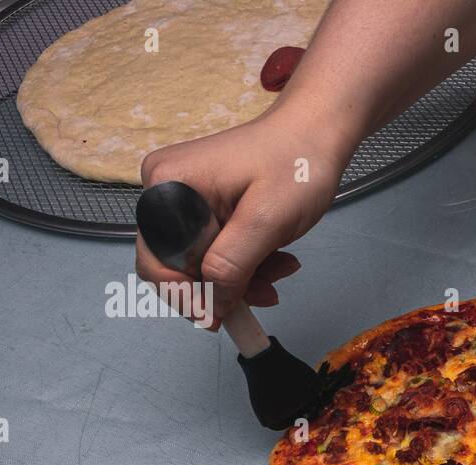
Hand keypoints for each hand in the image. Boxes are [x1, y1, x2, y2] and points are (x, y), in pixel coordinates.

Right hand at [135, 107, 350, 328]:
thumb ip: (231, 267)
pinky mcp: (202, 205)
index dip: (187, 297)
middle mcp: (164, 189)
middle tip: (266, 294)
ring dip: (241, 278)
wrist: (316, 133)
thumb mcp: (265, 222)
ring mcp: (182, 197)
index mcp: (169, 186)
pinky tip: (276, 259)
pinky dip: (245, 263)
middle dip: (222, 287)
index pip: (159, 261)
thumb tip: (210, 307)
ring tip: (282, 270)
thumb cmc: (295, 164)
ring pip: (200, 263)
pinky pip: (214, 249)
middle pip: (177, 265)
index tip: (220, 320)